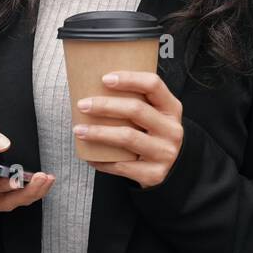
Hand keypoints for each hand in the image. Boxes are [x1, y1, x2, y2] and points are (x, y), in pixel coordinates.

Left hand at [78, 72, 183, 189]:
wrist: (173, 167)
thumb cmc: (154, 133)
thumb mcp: (156, 114)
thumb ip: (137, 100)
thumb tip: (94, 85)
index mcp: (172, 108)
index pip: (153, 85)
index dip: (129, 79)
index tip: (104, 79)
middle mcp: (172, 130)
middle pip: (136, 110)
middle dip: (105, 106)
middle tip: (82, 105)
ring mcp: (165, 153)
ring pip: (127, 137)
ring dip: (99, 133)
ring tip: (79, 129)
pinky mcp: (155, 174)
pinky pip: (122, 165)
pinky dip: (102, 160)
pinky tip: (89, 156)